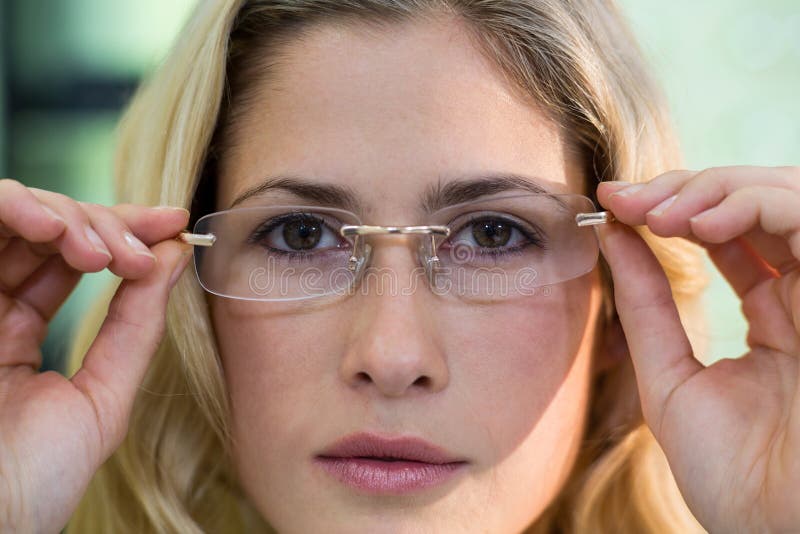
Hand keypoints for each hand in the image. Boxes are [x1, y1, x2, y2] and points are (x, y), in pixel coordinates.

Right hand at [0, 179, 191, 532]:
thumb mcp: (103, 395)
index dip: (124, 231)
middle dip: (103, 224)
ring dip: (64, 215)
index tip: (174, 223)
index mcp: (19, 334)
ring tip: (99, 250)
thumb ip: (136, 325)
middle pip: (48, 231)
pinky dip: (15, 210)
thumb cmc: (36, 477)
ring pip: (11, 218)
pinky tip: (55, 231)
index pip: (73, 259)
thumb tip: (173, 257)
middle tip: (138, 250)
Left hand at [595, 166, 799, 532]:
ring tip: (658, 213)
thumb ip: (646, 306)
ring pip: (783, 195)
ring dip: (714, 189)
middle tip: (626, 199)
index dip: (670, 208)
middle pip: (752, 202)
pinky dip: (753, 203)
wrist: (775, 528)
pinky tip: (699, 223)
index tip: (611, 203)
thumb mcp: (669, 377)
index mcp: (775, 314)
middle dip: (683, 189)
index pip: (728, 232)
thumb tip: (611, 237)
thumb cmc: (732, 472)